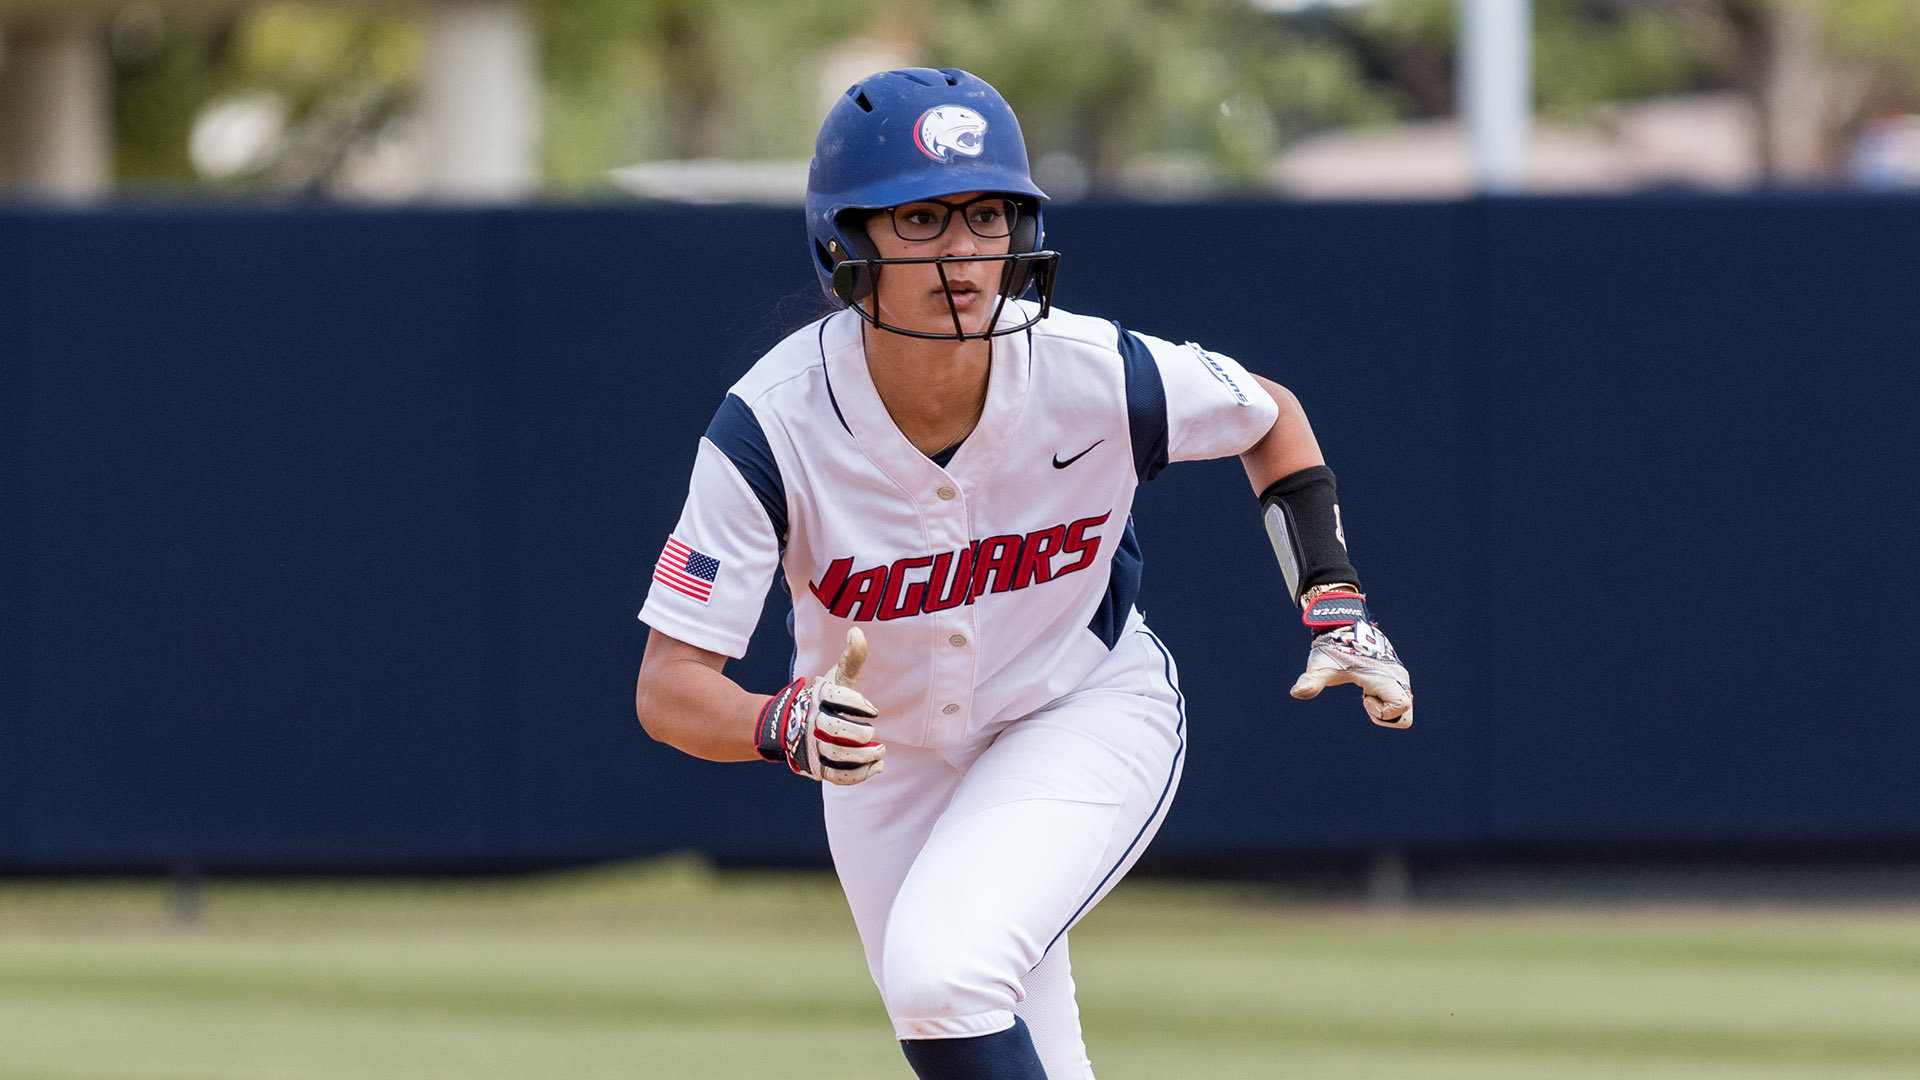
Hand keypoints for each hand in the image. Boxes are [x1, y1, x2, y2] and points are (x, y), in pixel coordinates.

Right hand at [754, 628, 885, 783]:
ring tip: (880, 752)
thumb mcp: (837, 679)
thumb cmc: (825, 699)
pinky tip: (877, 767)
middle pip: (833, 730)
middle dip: (858, 734)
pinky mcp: (819, 767)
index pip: (836, 697)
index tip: (873, 710)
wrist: (796, 726)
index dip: (856, 703)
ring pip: (835, 755)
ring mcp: (814, 746)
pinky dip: (858, 775)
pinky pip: (837, 776)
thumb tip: (857, 631)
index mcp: (819, 698)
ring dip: (861, 757)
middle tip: (872, 734)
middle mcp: (813, 722)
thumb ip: (851, 660)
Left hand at [1289, 591, 1411, 728]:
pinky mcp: (1396, 675)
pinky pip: (1399, 697)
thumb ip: (1311, 681)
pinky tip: (1368, 685)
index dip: (1381, 711)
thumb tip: (1295, 692)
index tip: (1363, 696)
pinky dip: (1385, 699)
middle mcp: (1398, 677)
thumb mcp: (1322, 667)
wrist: (1344, 625)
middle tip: (1366, 696)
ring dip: (1386, 706)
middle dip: (1385, 713)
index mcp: (1385, 677)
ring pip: (1404, 707)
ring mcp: (1399, 676)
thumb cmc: (1332, 647)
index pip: (1401, 707)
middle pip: (1406, 713)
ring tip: (1368, 691)